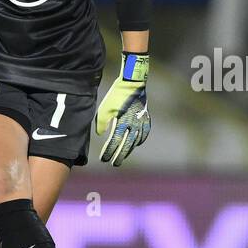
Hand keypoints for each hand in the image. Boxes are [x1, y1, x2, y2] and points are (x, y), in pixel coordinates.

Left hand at [95, 51, 149, 166]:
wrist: (133, 83)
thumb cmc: (116, 95)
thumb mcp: (105, 108)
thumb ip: (102, 123)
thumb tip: (101, 135)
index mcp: (123, 122)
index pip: (115, 142)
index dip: (109, 152)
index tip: (104, 159)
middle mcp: (134, 124)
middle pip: (127, 145)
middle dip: (119, 156)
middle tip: (114, 164)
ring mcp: (142, 122)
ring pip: (136, 141)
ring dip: (129, 149)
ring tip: (123, 155)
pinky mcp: (146, 118)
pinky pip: (144, 133)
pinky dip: (140, 140)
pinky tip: (136, 144)